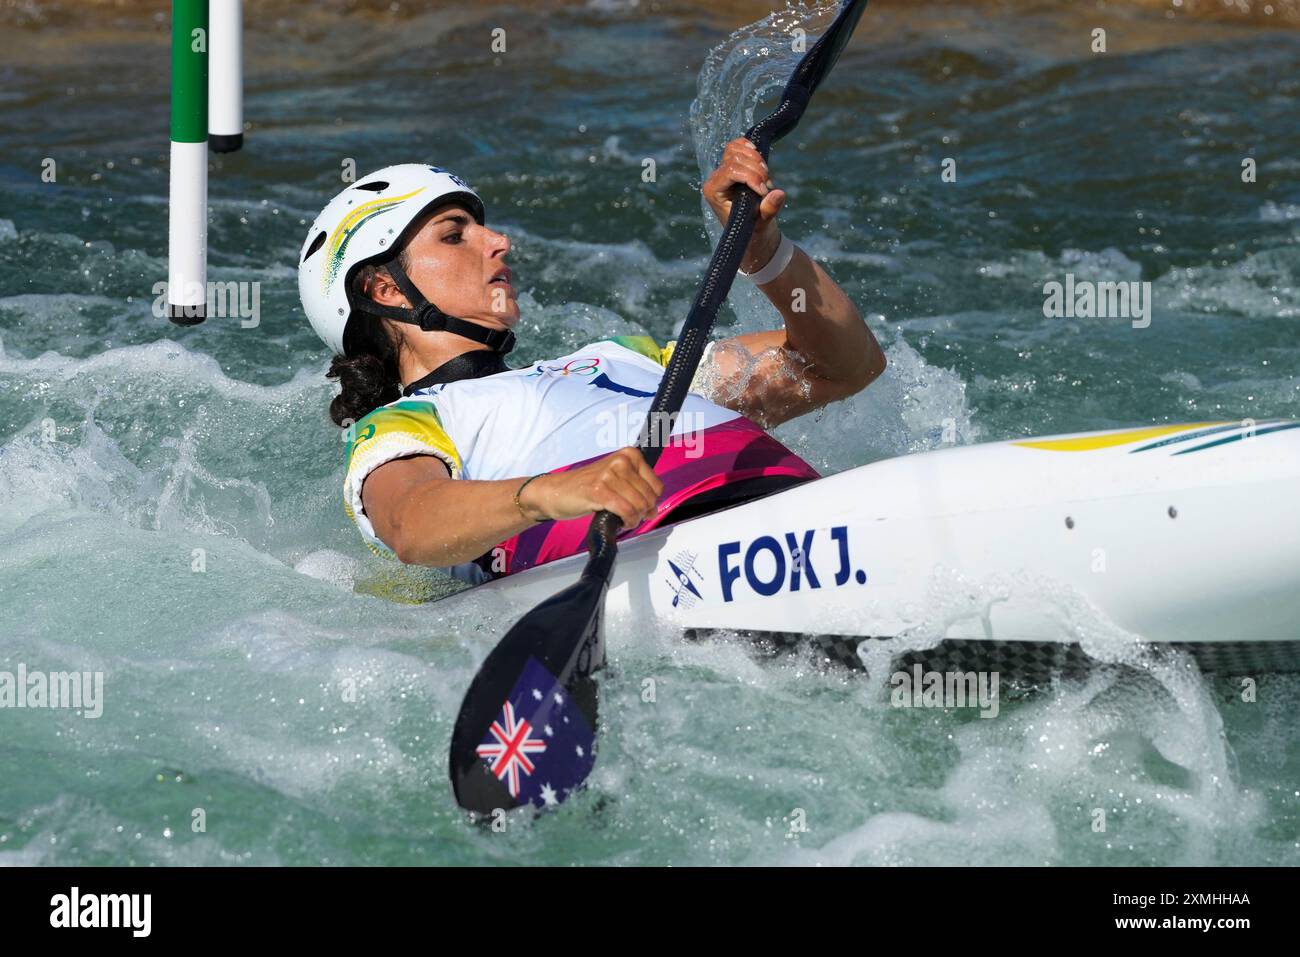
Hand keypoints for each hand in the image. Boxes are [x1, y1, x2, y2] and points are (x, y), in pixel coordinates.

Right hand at [519, 447, 664, 527]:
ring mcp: (609, 475)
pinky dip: (626, 520)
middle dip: (643, 512)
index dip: (651, 501)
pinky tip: (620, 521)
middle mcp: (621, 461)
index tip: (641, 508)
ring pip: (639, 505)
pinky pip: (625, 510)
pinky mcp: (599, 490)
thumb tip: (653, 509)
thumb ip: (637, 489)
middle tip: (631, 516)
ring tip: (623, 518)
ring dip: (634, 518)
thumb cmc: (587, 487)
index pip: (656, 485)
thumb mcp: (616, 479)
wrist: (556, 491)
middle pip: (649, 497)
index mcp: (629, 455)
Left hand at [701, 136, 786, 272]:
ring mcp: (722, 171)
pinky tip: (758, 154)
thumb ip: (769, 209)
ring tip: (766, 176)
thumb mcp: (762, 223)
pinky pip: (736, 146)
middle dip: (756, 170)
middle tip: (767, 186)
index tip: (764, 190)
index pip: (731, 171)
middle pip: (734, 159)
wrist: (752, 229)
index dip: (751, 176)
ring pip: (734, 150)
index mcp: (714, 192)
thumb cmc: (753, 228)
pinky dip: (748, 146)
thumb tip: (779, 194)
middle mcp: (715, 179)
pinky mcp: (731, 166)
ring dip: (755, 158)